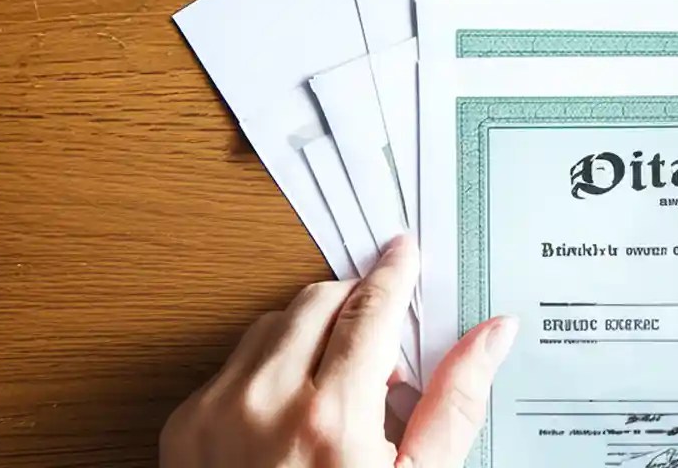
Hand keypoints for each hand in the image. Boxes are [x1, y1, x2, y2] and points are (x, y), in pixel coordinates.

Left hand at [160, 234, 517, 466]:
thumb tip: (492, 335)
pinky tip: (291, 413)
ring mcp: (215, 411)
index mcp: (331, 419)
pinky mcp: (184, 423)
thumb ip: (455, 402)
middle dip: (355, 306)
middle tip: (379, 346)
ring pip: (273, 323)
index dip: (393, 274)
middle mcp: (264, 404)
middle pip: (319, 300)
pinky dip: (269, 369)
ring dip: (311, 334)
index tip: (403, 253)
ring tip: (336, 386)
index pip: (370, 308)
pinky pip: (234, 362)